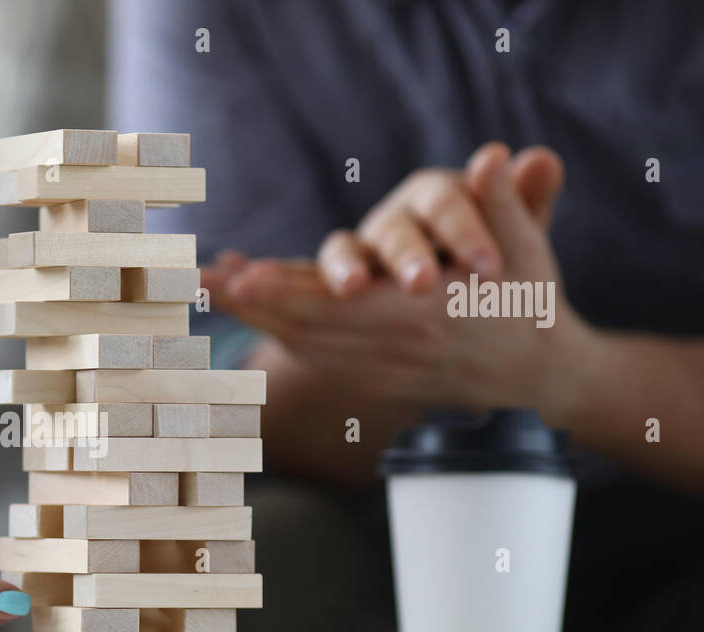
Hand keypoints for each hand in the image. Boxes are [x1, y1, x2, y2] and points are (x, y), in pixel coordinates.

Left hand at [209, 144, 599, 414]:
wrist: (534, 375)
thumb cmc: (529, 302)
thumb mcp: (528, 251)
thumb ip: (506, 205)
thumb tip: (497, 155)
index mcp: (429, 316)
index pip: (346, 304)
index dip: (291, 291)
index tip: (246, 277)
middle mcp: (395, 346)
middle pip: (306, 325)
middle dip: (250, 303)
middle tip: (197, 280)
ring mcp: (379, 367)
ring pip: (300, 342)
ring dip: (250, 317)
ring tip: (203, 287)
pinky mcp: (368, 376)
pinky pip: (309, 354)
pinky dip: (271, 332)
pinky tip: (240, 308)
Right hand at [316, 143, 564, 295]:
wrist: (464, 305)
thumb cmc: (493, 262)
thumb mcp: (517, 238)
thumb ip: (524, 201)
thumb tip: (543, 158)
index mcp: (439, 195)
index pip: (448, 204)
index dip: (466, 233)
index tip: (489, 269)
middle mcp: (395, 218)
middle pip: (395, 230)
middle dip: (408, 257)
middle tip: (423, 285)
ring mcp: (362, 251)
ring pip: (345, 252)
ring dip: (344, 268)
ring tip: (351, 288)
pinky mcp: (338, 280)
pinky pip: (316, 280)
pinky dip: (304, 281)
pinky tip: (299, 293)